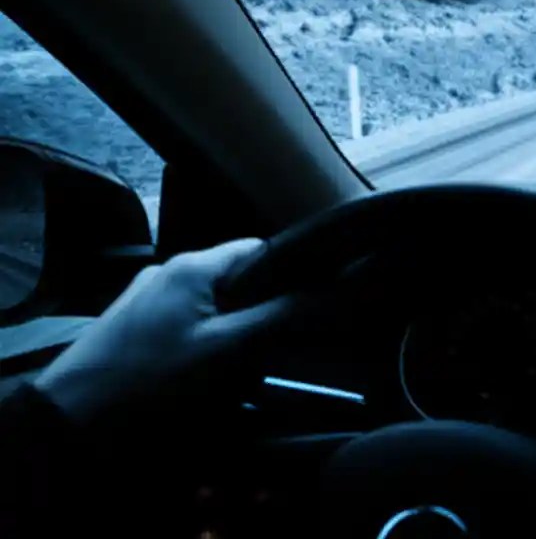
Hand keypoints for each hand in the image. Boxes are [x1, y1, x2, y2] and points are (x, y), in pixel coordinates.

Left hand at [35, 239, 290, 425]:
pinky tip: (206, 375)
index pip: (261, 249)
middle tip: (275, 348)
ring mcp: (147, 297)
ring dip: (234, 333)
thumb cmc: (154, 379)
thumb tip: (331, 293)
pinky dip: (206, 343)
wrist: (71, 420)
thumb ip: (280, 317)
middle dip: (261, 313)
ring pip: (213, 305)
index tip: (312, 305)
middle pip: (238, 279)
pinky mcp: (133, 325)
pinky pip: (187, 323)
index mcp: (193, 266)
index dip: (292, 273)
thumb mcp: (226, 349)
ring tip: (240, 369)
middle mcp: (169, 271)